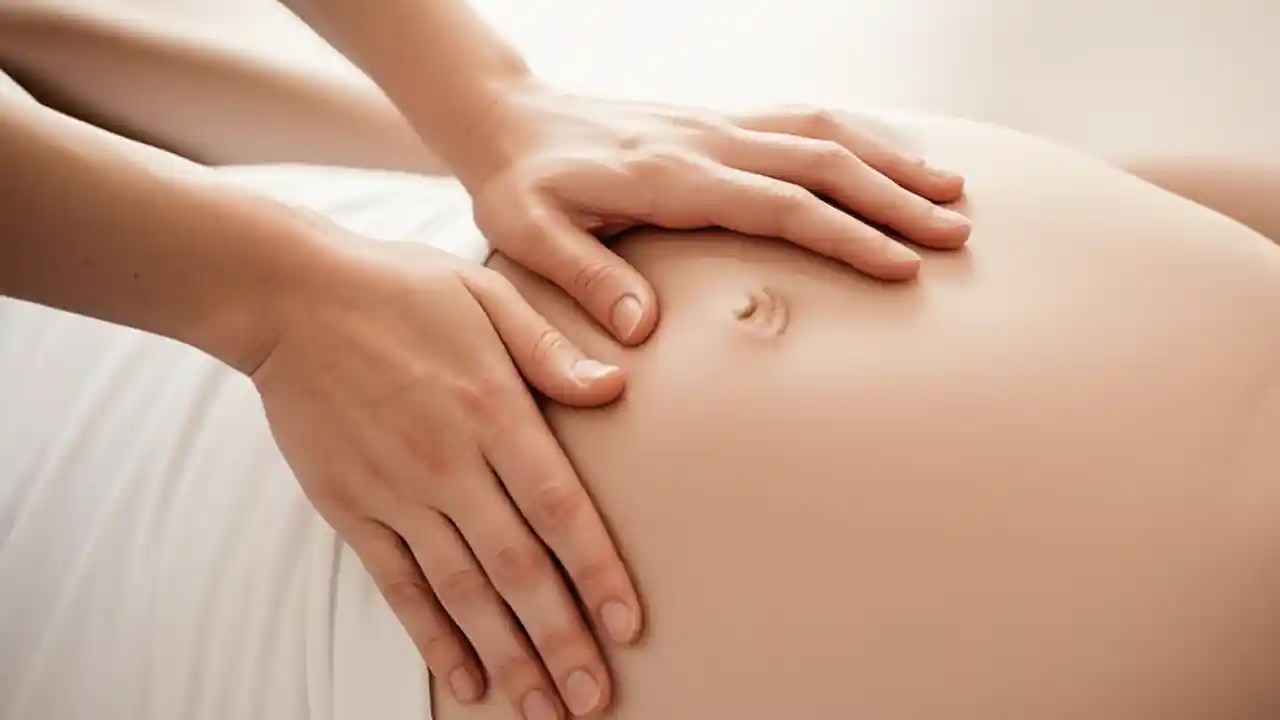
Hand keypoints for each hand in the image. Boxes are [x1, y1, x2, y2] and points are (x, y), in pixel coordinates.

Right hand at [252, 233, 639, 718]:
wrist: (290, 298)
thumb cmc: (402, 290)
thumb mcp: (488, 294)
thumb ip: (552, 349)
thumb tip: (615, 388)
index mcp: (494, 411)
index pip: (560, 509)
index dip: (597, 573)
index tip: (628, 628)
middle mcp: (450, 463)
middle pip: (517, 569)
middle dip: (559, 640)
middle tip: (592, 700)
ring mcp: (397, 493)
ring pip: (461, 592)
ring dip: (506, 656)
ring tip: (540, 710)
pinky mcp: (352, 509)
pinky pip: (398, 588)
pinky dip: (432, 638)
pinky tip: (464, 680)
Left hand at [459, 84, 970, 344]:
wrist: (505, 117)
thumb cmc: (517, 184)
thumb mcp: (529, 234)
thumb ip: (586, 276)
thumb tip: (644, 328)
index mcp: (670, 175)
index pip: (780, 204)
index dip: (846, 234)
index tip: (902, 265)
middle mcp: (707, 140)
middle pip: (823, 163)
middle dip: (896, 199)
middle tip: (958, 235)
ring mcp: (716, 124)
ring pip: (823, 131)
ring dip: (891, 159)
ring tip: (952, 191)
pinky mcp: (717, 121)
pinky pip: (801, 119)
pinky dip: (858, 133)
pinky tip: (891, 155)